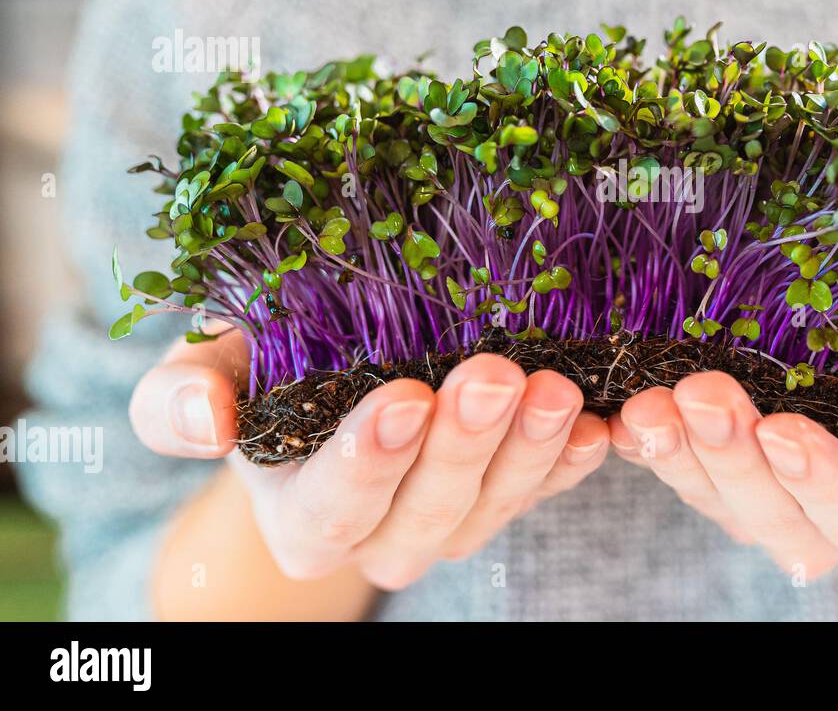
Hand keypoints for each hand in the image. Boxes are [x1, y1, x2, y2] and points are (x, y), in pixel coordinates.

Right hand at [129, 329, 609, 588]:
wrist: (330, 365)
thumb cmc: (264, 364)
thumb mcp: (214, 364)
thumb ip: (182, 395)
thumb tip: (205, 421)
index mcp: (302, 515)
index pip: (331, 509)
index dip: (368, 462)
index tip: (403, 397)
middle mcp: (381, 533)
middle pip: (426, 512)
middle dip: (463, 447)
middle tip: (493, 375)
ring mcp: (452, 516)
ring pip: (495, 506)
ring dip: (528, 450)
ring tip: (554, 386)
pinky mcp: (508, 490)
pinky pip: (547, 489)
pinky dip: (572, 457)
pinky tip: (594, 419)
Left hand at [608, 373, 837, 582]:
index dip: (825, 481)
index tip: (791, 431)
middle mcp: (817, 518)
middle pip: (769, 509)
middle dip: (734, 458)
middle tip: (706, 395)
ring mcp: (757, 492)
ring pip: (709, 492)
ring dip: (676, 451)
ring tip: (650, 401)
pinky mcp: (711, 460)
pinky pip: (670, 463)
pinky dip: (642, 438)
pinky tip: (617, 402)